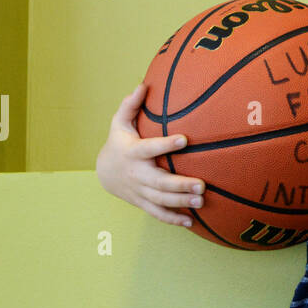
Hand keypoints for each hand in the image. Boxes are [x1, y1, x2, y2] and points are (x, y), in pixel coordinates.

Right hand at [96, 83, 203, 226]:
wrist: (104, 172)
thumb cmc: (119, 142)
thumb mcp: (120, 123)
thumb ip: (130, 105)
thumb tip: (142, 85)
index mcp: (134, 152)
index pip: (150, 148)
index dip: (166, 144)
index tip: (185, 139)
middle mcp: (137, 174)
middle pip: (159, 182)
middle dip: (180, 184)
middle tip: (202, 185)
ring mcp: (140, 191)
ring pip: (160, 200)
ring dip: (181, 203)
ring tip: (201, 201)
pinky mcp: (143, 202)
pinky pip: (158, 213)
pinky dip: (173, 219)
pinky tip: (191, 222)